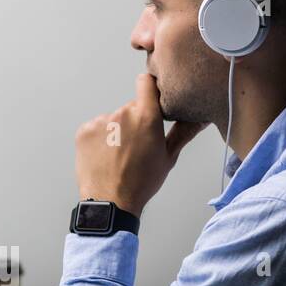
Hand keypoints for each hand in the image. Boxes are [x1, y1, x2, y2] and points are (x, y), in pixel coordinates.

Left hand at [74, 73, 206, 215]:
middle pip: (131, 107)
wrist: (111, 202)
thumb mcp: (168, 157)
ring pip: (113, 119)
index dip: (150, 89)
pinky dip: (100, 139)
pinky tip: (105, 156)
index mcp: (147, 117)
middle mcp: (122, 114)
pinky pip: (96, 128)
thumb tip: (201, 118)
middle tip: (137, 146)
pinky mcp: (84, 131)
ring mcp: (101, 122)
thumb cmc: (141, 182)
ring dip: (116, 131)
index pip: (146, 82)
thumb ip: (183, 132)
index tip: (151, 99)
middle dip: (135, 120)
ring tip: (119, 155)